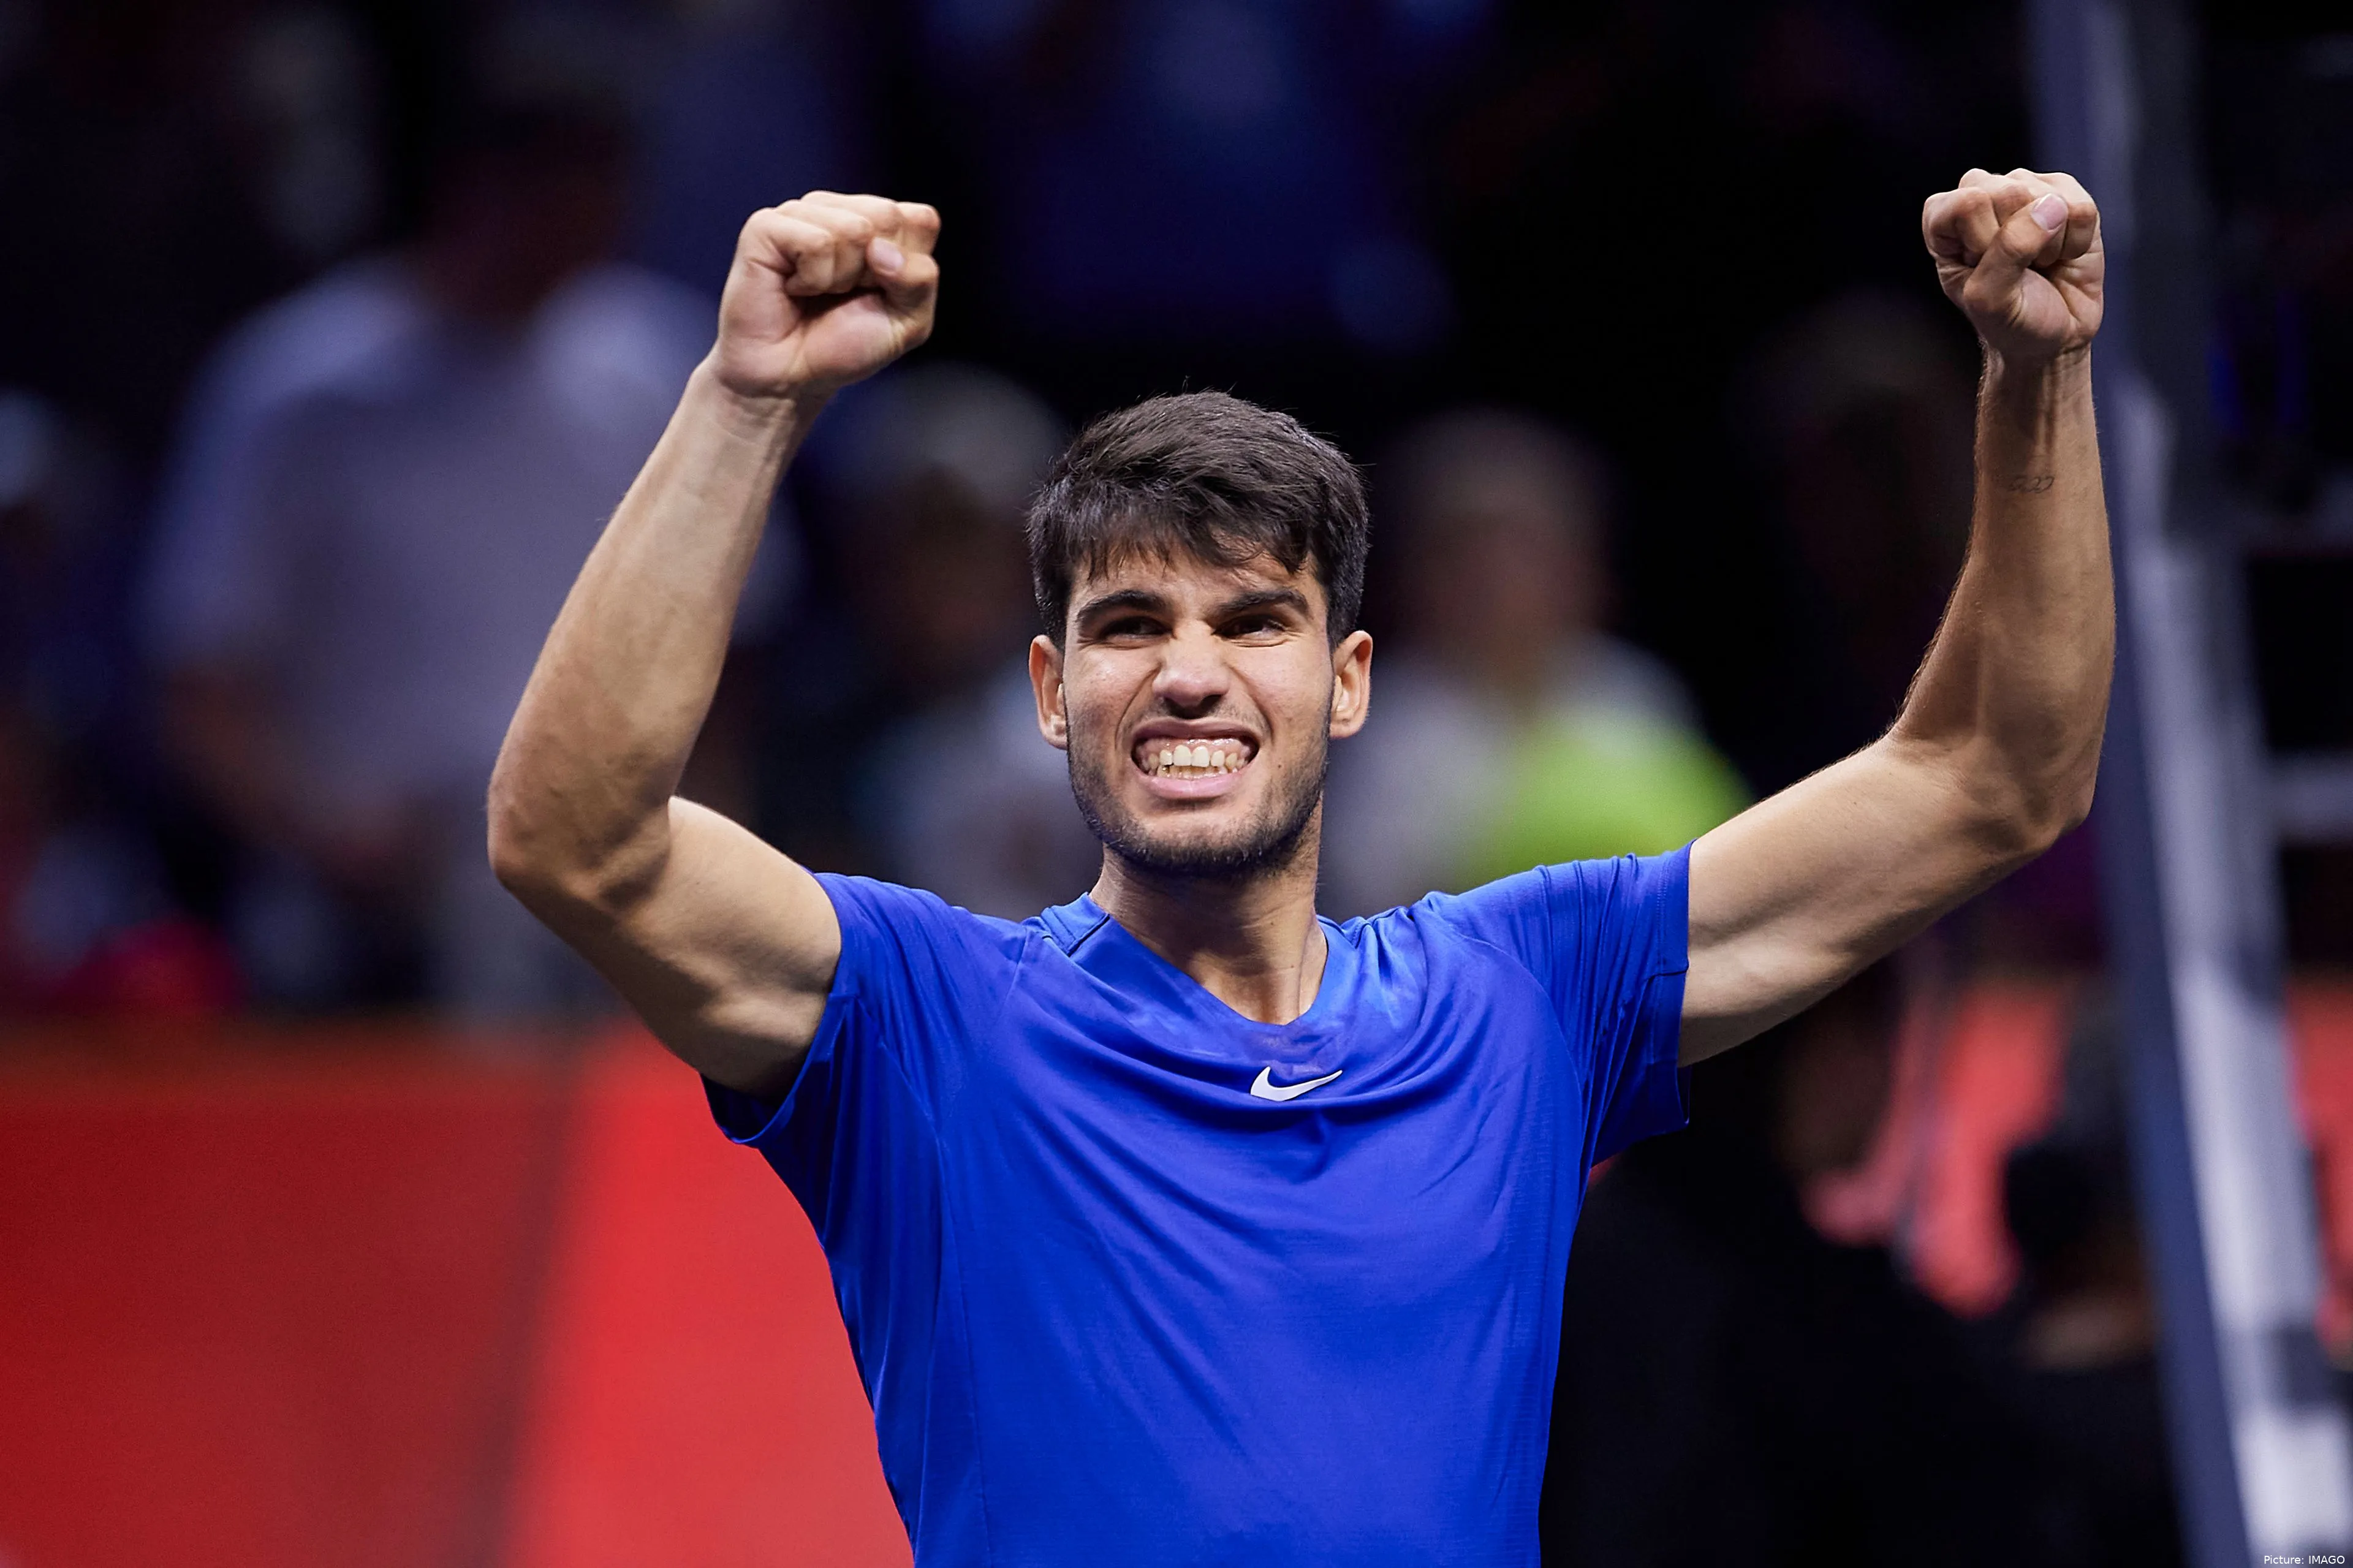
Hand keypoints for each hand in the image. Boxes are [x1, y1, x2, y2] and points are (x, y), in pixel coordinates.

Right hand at [711, 192, 941, 400]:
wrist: (791, 377)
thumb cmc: (844, 345)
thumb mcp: (907, 322)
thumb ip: (920, 279)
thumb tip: (880, 247)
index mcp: (877, 222)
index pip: (921, 219)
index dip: (908, 268)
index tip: (879, 293)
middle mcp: (839, 209)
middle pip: (888, 215)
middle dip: (876, 272)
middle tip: (845, 294)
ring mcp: (801, 212)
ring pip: (853, 228)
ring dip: (842, 278)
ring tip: (818, 292)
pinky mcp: (767, 226)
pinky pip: (816, 242)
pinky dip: (814, 278)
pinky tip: (795, 288)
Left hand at [1922, 168, 2102, 365]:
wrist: (2052, 338)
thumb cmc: (2010, 319)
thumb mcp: (1991, 299)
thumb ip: (2008, 251)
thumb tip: (2050, 205)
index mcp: (1945, 219)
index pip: (1966, 203)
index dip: (1983, 241)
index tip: (1985, 269)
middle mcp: (1984, 193)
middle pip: (2009, 193)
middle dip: (2019, 243)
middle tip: (2017, 269)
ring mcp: (2028, 189)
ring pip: (2048, 198)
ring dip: (2049, 245)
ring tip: (2038, 264)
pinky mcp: (2068, 196)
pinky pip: (2081, 209)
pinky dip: (2077, 242)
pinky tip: (2063, 255)